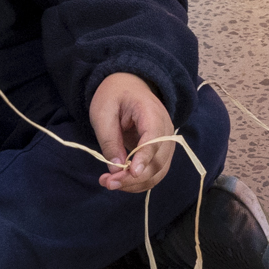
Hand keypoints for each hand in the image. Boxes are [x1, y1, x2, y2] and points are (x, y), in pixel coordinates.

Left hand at [88, 72, 174, 192]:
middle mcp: (166, 129)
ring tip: (110, 184)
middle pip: (157, 161)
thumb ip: (109, 140)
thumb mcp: (102, 113)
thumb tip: (116, 168)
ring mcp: (166, 142)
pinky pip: (155, 172)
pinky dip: (139, 182)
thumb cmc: (114, 95)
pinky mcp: (161, 151)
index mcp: (151, 112)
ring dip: (136, 184)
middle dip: (134, 178)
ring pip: (158, 171)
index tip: (133, 173)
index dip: (144, 158)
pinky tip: (122, 182)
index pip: (154, 139)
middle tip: (107, 182)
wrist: (128, 85)